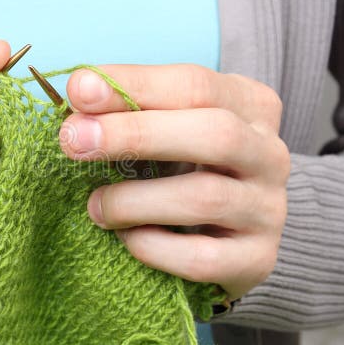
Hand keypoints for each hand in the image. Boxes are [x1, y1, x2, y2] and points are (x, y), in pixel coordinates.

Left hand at [59, 64, 289, 299]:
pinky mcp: (257, 260)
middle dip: (136, 134)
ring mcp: (269, 210)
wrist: (227, 235)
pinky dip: (152, 248)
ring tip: (95, 206)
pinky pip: (201, 257)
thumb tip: (79, 96)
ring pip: (204, 198)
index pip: (195, 84)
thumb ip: (130, 109)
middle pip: (214, 133)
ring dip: (134, 201)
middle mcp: (269, 154)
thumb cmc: (183, 166)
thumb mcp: (164, 127)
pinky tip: (126, 239)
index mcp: (250, 105)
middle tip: (74, 141)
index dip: (134, 85)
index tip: (78, 90)